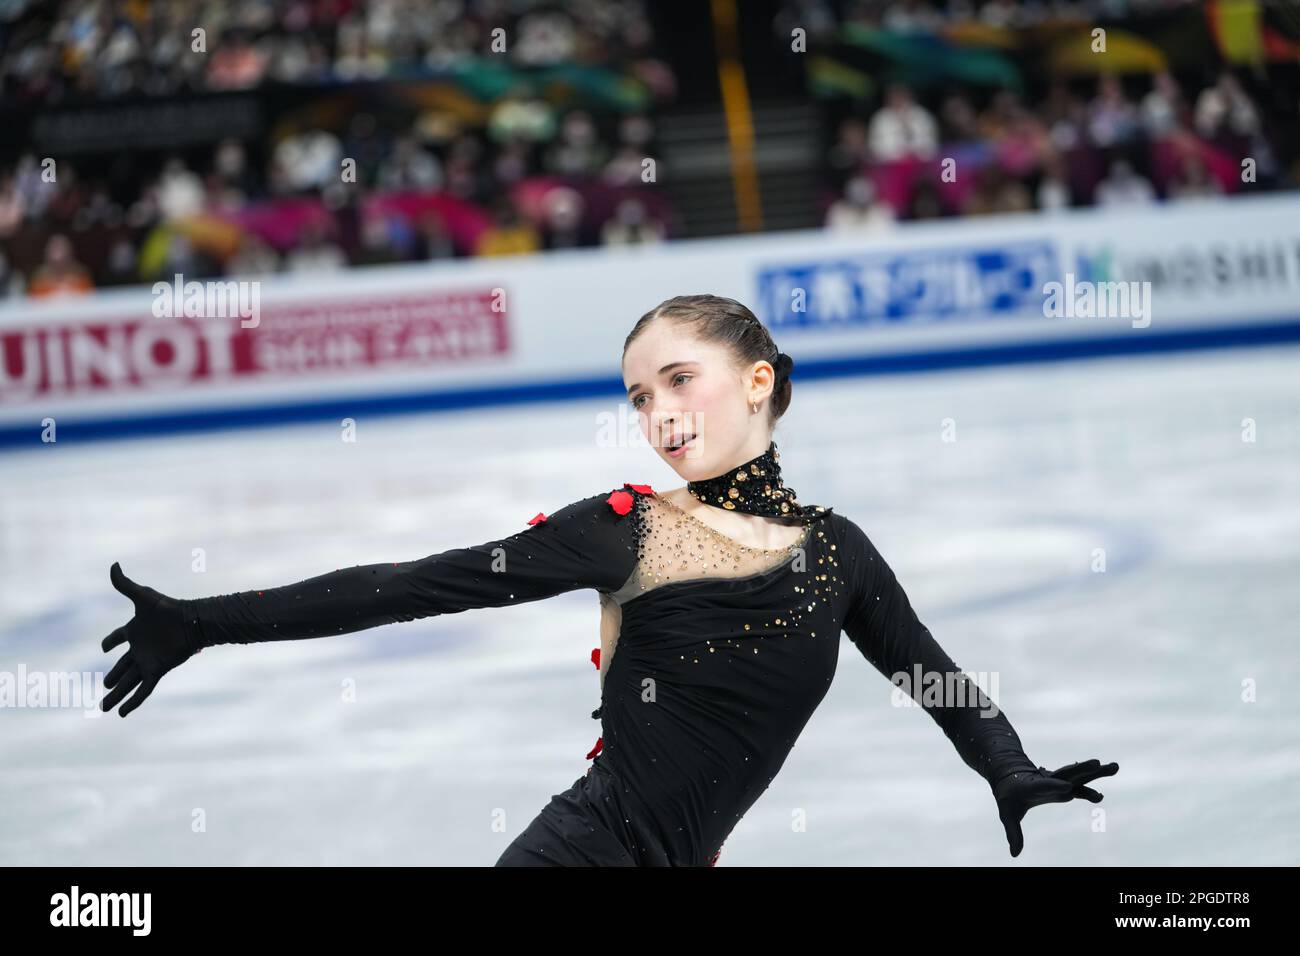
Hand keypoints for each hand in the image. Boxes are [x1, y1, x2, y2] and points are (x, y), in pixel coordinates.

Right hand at [100, 562, 198, 716]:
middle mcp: (140, 648)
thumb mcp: (142, 596)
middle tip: (104, 687)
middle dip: (112, 677)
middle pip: (121, 667)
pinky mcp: (156, 670)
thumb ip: (124, 584)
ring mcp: (147, 661)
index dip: (109, 642)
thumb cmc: (168, 608)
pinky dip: (133, 702)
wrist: (192, 621)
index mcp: (135, 630)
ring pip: (128, 682)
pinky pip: (142, 689)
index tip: (103, 647)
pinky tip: (123, 714)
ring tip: (102, 708)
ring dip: (116, 696)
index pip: (117, 638)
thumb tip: (113, 564)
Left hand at [992, 758, 1118, 856]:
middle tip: (1098, 762)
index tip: (1066, 788)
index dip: (1054, 786)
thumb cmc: (1008, 797)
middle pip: (1067, 773)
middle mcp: (1049, 780)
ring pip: (1079, 775)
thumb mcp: (1007, 814)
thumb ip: (1012, 832)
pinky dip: (1094, 786)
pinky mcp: (1065, 785)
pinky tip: (1107, 784)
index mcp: (1032, 786)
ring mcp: (1059, 781)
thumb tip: (1014, 854)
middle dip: (1082, 769)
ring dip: (1096, 771)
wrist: (1010, 778)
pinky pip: (1082, 785)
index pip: (1044, 785)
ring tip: (1115, 766)